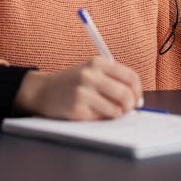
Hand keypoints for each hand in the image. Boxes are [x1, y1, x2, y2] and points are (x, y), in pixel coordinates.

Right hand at [14, 56, 142, 119]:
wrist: (43, 90)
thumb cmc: (73, 83)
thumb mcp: (92, 71)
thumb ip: (114, 80)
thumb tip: (138, 100)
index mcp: (98, 62)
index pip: (131, 77)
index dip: (138, 91)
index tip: (137, 99)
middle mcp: (90, 75)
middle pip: (126, 94)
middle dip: (130, 106)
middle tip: (126, 109)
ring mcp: (82, 91)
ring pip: (116, 109)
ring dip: (117, 114)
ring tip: (108, 111)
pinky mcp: (76, 108)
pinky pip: (101, 118)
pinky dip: (102, 118)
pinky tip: (92, 112)